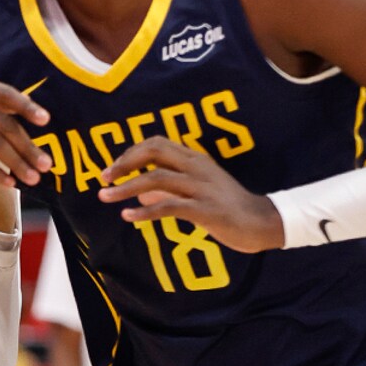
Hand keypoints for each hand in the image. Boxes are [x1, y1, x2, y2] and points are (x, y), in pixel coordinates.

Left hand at [98, 138, 283, 251]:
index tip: (113, 169)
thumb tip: (140, 191)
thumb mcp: (197, 190)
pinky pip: (168, 206)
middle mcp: (197, 167)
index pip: (157, 144)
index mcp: (195, 159)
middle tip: (104, 178)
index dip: (130, 153)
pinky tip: (128, 216)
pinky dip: (144, 210)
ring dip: (126, 187)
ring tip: (105, 197)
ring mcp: (201, 187)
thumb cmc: (227, 207)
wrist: (261, 222)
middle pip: (154, 152)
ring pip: (156, 178)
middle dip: (124, 163)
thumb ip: (170, 187)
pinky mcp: (204, 210)